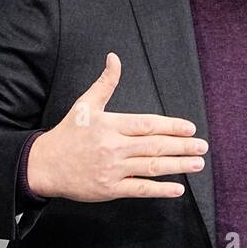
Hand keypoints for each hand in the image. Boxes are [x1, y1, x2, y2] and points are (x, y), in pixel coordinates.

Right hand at [27, 52, 206, 201]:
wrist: (44, 165)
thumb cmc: (67, 134)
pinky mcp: (110, 189)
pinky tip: (178, 188)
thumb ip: (105, 83)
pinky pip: (140, 189)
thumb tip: (114, 58)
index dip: (171, 126)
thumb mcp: (85, 105)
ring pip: (151, 167)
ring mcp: (113, 169)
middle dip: (182, 146)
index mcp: (110, 125)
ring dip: (177, 166)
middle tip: (202, 146)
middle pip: (154, 146)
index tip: (190, 128)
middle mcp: (114, 147)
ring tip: (197, 163)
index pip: (147, 125)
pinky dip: (160, 189)